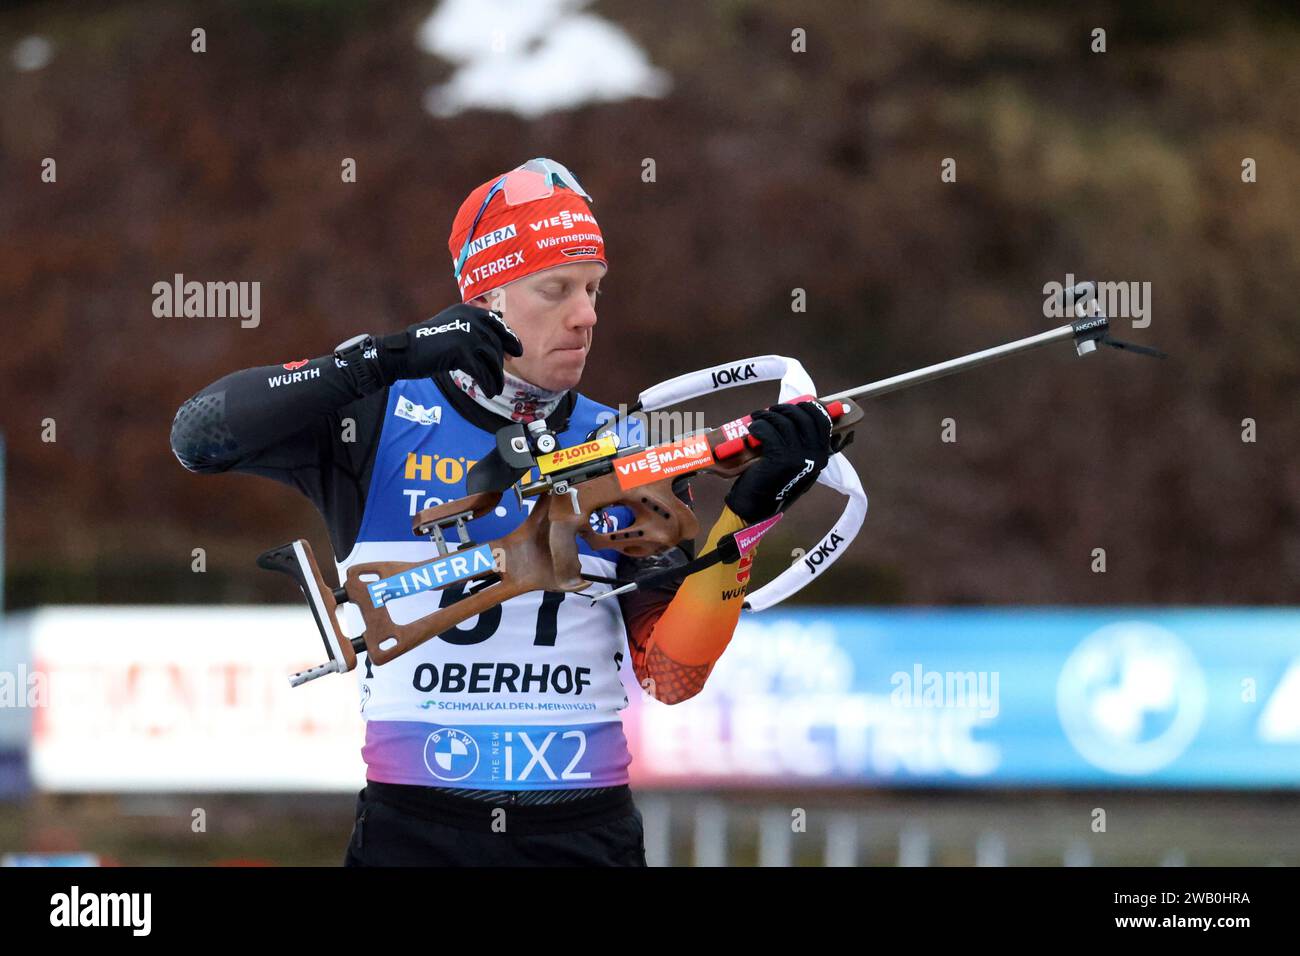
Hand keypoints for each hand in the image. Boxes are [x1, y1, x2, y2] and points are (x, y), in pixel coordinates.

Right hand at [374, 304, 522, 394]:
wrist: (403, 352)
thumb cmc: (427, 344)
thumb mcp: (452, 328)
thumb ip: (473, 330)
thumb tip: (503, 342)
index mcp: (468, 310)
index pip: (497, 323)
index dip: (509, 337)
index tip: (516, 352)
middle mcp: (470, 319)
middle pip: (495, 344)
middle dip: (501, 362)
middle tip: (501, 376)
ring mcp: (467, 335)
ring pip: (492, 360)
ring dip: (496, 377)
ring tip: (495, 389)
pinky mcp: (462, 352)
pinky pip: (482, 372)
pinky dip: (488, 384)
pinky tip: (488, 393)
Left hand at [724, 401, 832, 522]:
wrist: (757, 505)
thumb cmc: (774, 481)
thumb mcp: (797, 462)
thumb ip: (802, 444)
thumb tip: (799, 414)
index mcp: (822, 455)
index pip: (823, 420)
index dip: (809, 407)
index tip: (796, 404)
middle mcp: (815, 455)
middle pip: (804, 417)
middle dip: (786, 409)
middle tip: (772, 411)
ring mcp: (798, 456)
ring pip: (784, 422)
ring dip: (768, 416)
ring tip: (758, 418)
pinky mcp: (780, 457)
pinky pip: (769, 431)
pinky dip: (759, 426)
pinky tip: (753, 429)